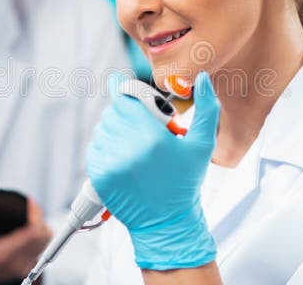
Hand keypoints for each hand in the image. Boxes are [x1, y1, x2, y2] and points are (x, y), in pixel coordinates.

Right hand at [0, 197, 50, 284]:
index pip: (33, 234)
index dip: (35, 214)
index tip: (28, 202)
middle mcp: (13, 263)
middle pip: (44, 237)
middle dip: (38, 218)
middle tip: (27, 206)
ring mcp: (20, 267)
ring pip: (45, 243)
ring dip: (39, 227)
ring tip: (26, 215)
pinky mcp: (23, 268)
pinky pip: (40, 249)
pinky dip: (37, 236)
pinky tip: (25, 227)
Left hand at [87, 72, 219, 269]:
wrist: (166, 223)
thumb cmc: (185, 183)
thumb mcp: (203, 146)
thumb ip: (207, 109)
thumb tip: (203, 79)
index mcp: (152, 138)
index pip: (123, 98)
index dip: (124, 91)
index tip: (125, 88)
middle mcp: (128, 149)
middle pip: (113, 112)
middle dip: (125, 112)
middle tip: (140, 123)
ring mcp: (110, 163)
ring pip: (102, 128)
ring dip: (114, 128)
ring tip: (134, 142)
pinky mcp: (99, 176)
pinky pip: (95, 147)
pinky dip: (105, 146)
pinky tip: (123, 155)